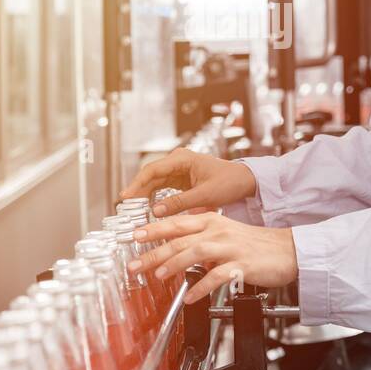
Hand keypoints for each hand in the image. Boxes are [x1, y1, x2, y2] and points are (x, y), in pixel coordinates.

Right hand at [120, 148, 256, 217]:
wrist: (245, 180)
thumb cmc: (230, 182)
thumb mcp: (205, 194)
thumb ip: (180, 203)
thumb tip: (155, 211)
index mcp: (182, 158)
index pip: (152, 170)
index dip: (136, 184)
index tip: (125, 197)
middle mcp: (178, 160)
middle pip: (150, 175)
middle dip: (137, 191)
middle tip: (125, 208)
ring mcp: (179, 168)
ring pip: (154, 181)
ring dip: (144, 194)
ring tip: (133, 210)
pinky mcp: (181, 178)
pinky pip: (162, 186)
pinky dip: (154, 196)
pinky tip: (147, 207)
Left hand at [128, 213, 297, 304]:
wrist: (288, 249)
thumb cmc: (256, 244)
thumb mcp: (225, 233)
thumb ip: (201, 239)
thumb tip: (178, 250)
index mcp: (211, 221)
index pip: (176, 222)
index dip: (153, 228)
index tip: (132, 236)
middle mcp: (218, 231)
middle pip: (179, 238)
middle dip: (153, 251)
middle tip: (133, 264)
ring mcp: (230, 246)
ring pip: (195, 252)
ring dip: (173, 264)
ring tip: (157, 275)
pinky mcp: (241, 264)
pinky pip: (217, 275)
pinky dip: (201, 287)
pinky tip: (190, 297)